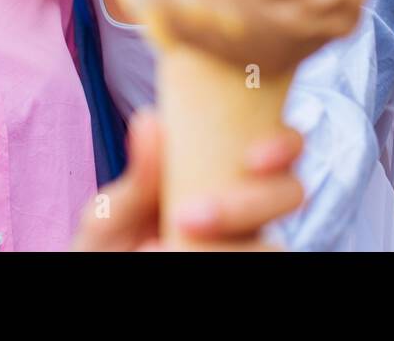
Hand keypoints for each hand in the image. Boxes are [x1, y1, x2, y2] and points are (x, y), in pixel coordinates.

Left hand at [72, 111, 303, 250]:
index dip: (284, 144)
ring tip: (165, 249)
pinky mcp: (242, 267)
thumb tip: (150, 119)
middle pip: (291, 193)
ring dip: (230, 246)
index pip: (281, 146)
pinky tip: (167, 252)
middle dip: (250, 204)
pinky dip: (217, 258)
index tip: (255, 156)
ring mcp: (247, 243)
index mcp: (227, 169)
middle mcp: (249, 208)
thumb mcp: (116, 209)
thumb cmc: (114, 241)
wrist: (102, 272)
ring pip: (273, 244)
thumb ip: (138, 176)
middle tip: (188, 217)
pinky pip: (257, 257)